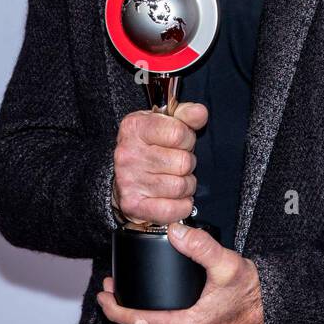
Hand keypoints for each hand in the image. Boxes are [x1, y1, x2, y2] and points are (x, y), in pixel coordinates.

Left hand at [97, 223, 264, 323]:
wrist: (271, 308)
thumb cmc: (251, 291)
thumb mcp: (226, 264)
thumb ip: (200, 246)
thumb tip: (176, 231)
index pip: (139, 322)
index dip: (116, 309)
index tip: (104, 295)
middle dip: (121, 310)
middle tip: (109, 290)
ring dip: (136, 317)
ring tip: (124, 296)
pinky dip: (151, 321)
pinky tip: (149, 306)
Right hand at [112, 102, 206, 225]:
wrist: (124, 177)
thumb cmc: (148, 147)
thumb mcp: (163, 122)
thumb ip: (185, 115)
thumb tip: (199, 113)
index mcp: (135, 127)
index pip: (179, 133)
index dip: (187, 139)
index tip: (180, 142)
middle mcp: (128, 153)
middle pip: (184, 162)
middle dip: (188, 164)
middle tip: (176, 163)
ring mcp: (129, 180)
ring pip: (181, 187)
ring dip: (185, 185)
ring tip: (175, 179)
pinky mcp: (133, 205)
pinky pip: (172, 210)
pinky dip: (181, 206)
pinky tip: (174, 198)